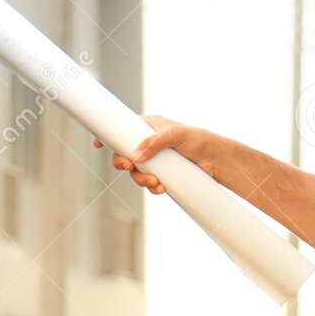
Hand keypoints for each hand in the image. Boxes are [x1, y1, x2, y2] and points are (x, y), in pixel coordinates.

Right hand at [93, 115, 217, 193]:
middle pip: (125, 154)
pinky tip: (162, 187)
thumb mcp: (176, 135)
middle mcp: (149, 144)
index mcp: (148, 127)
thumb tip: (136, 156)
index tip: (96, 144)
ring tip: (155, 182)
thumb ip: (154, 142)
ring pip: (137, 172)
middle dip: (124, 163)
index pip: (123, 130)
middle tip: (129, 167)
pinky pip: (150, 183)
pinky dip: (152, 187)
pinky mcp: (164, 175)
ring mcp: (156, 160)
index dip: (108, 137)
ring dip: (141, 179)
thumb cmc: (199, 141)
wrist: (217, 162)